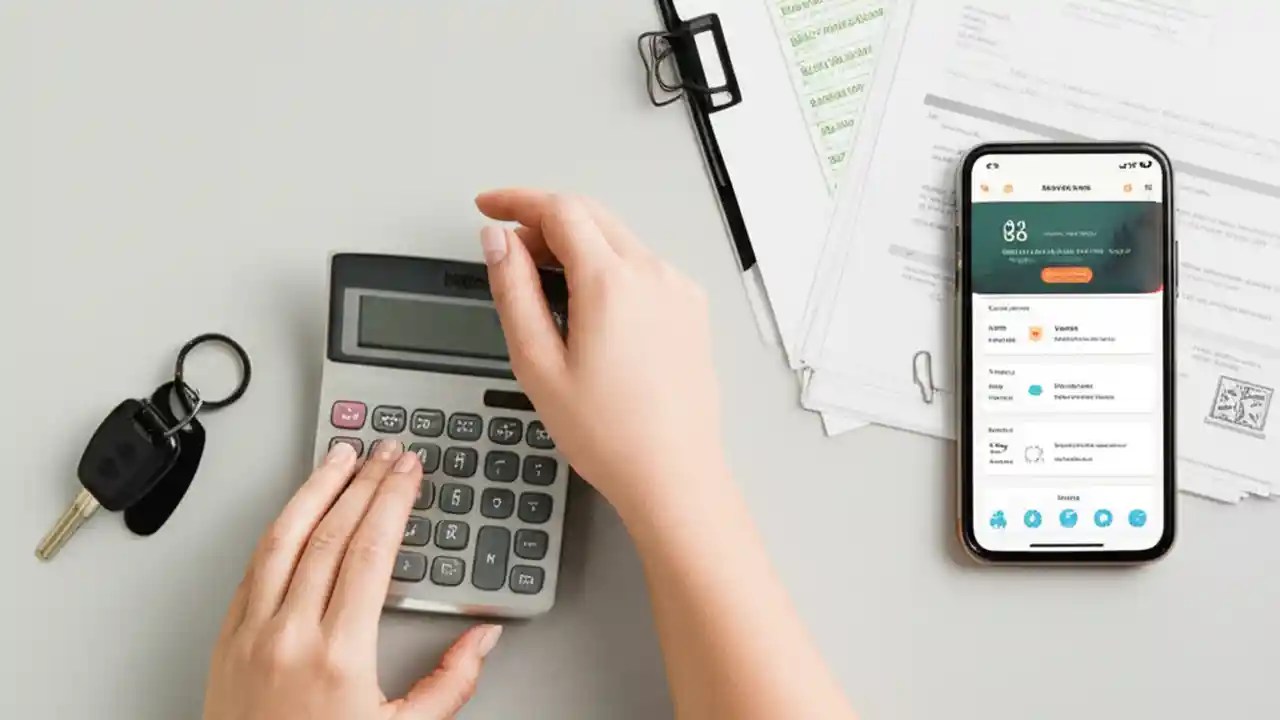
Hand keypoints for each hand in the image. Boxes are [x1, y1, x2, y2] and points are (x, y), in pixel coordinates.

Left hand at [203, 441, 501, 719]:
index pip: (371, 551)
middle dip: (363, 483)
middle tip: (386, 453)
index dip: (392, 501)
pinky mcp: (225, 642)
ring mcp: (250, 634)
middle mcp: (289, 634)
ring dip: (314, 490)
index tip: (408, 472)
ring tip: (337, 458)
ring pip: (282, 539)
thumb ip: (450, 685)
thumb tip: (482, 640)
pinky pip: (252, 567)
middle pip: (330, 534)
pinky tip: (295, 511)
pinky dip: (278, 528)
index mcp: (338, 654)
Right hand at [476, 189, 725, 511]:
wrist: (674, 475)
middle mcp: (652, 275)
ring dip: (577, 244)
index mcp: (612, 282)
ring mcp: (677, 290)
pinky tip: (589, 305)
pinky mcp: (690, 309)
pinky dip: (609, 267)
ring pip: (618, 239)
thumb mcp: (538, 363)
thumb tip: (498, 243)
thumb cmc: (611, 435)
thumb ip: (513, 291)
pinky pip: (643, 266)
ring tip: (544, 284)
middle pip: (591, 216)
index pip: (559, 209)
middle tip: (508, 249)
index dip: (516, 201)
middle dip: (543, 220)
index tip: (489, 206)